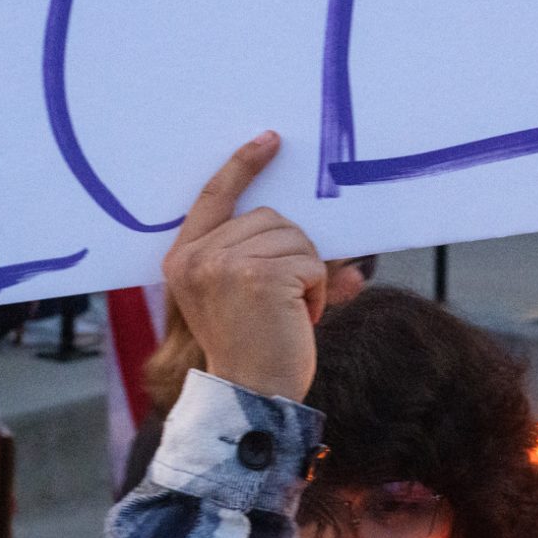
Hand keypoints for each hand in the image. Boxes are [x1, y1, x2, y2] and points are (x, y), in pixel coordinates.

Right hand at [160, 134, 326, 401]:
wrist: (248, 397)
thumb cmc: (254, 351)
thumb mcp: (251, 299)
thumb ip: (278, 266)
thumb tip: (353, 264)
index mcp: (183, 258)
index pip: (212, 197)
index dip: (242, 166)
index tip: (269, 140)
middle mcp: (198, 257)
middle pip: (272, 218)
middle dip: (294, 254)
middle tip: (284, 301)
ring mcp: (226, 264)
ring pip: (296, 238)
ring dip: (308, 275)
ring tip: (289, 313)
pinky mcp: (259, 275)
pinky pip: (313, 263)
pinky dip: (319, 291)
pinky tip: (300, 319)